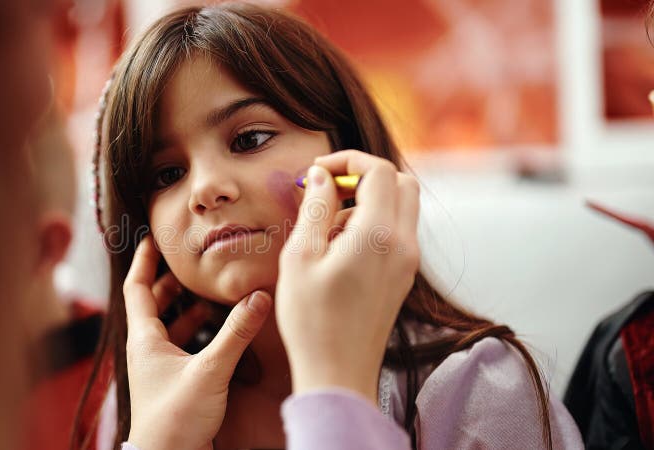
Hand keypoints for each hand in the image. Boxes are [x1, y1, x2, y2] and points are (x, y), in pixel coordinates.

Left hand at [124, 235, 272, 449]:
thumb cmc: (175, 420)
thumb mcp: (210, 370)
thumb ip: (236, 333)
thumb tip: (259, 297)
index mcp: (145, 339)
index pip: (138, 288)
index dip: (145, 261)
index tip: (154, 239)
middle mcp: (148, 350)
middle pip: (155, 305)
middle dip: (173, 283)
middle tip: (194, 264)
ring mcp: (159, 367)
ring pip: (171, 327)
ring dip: (189, 310)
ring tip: (214, 294)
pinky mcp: (173, 383)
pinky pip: (183, 347)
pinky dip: (199, 334)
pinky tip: (220, 332)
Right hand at [276, 150, 420, 402]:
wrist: (338, 375)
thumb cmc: (312, 321)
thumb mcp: (301, 257)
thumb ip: (316, 208)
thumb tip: (322, 175)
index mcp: (379, 235)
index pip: (379, 170)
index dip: (347, 160)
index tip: (317, 172)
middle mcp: (404, 244)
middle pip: (401, 181)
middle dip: (364, 175)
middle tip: (328, 191)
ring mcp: (407, 263)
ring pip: (402, 206)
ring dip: (369, 200)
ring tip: (327, 228)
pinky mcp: (402, 277)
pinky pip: (397, 232)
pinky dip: (373, 224)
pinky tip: (338, 250)